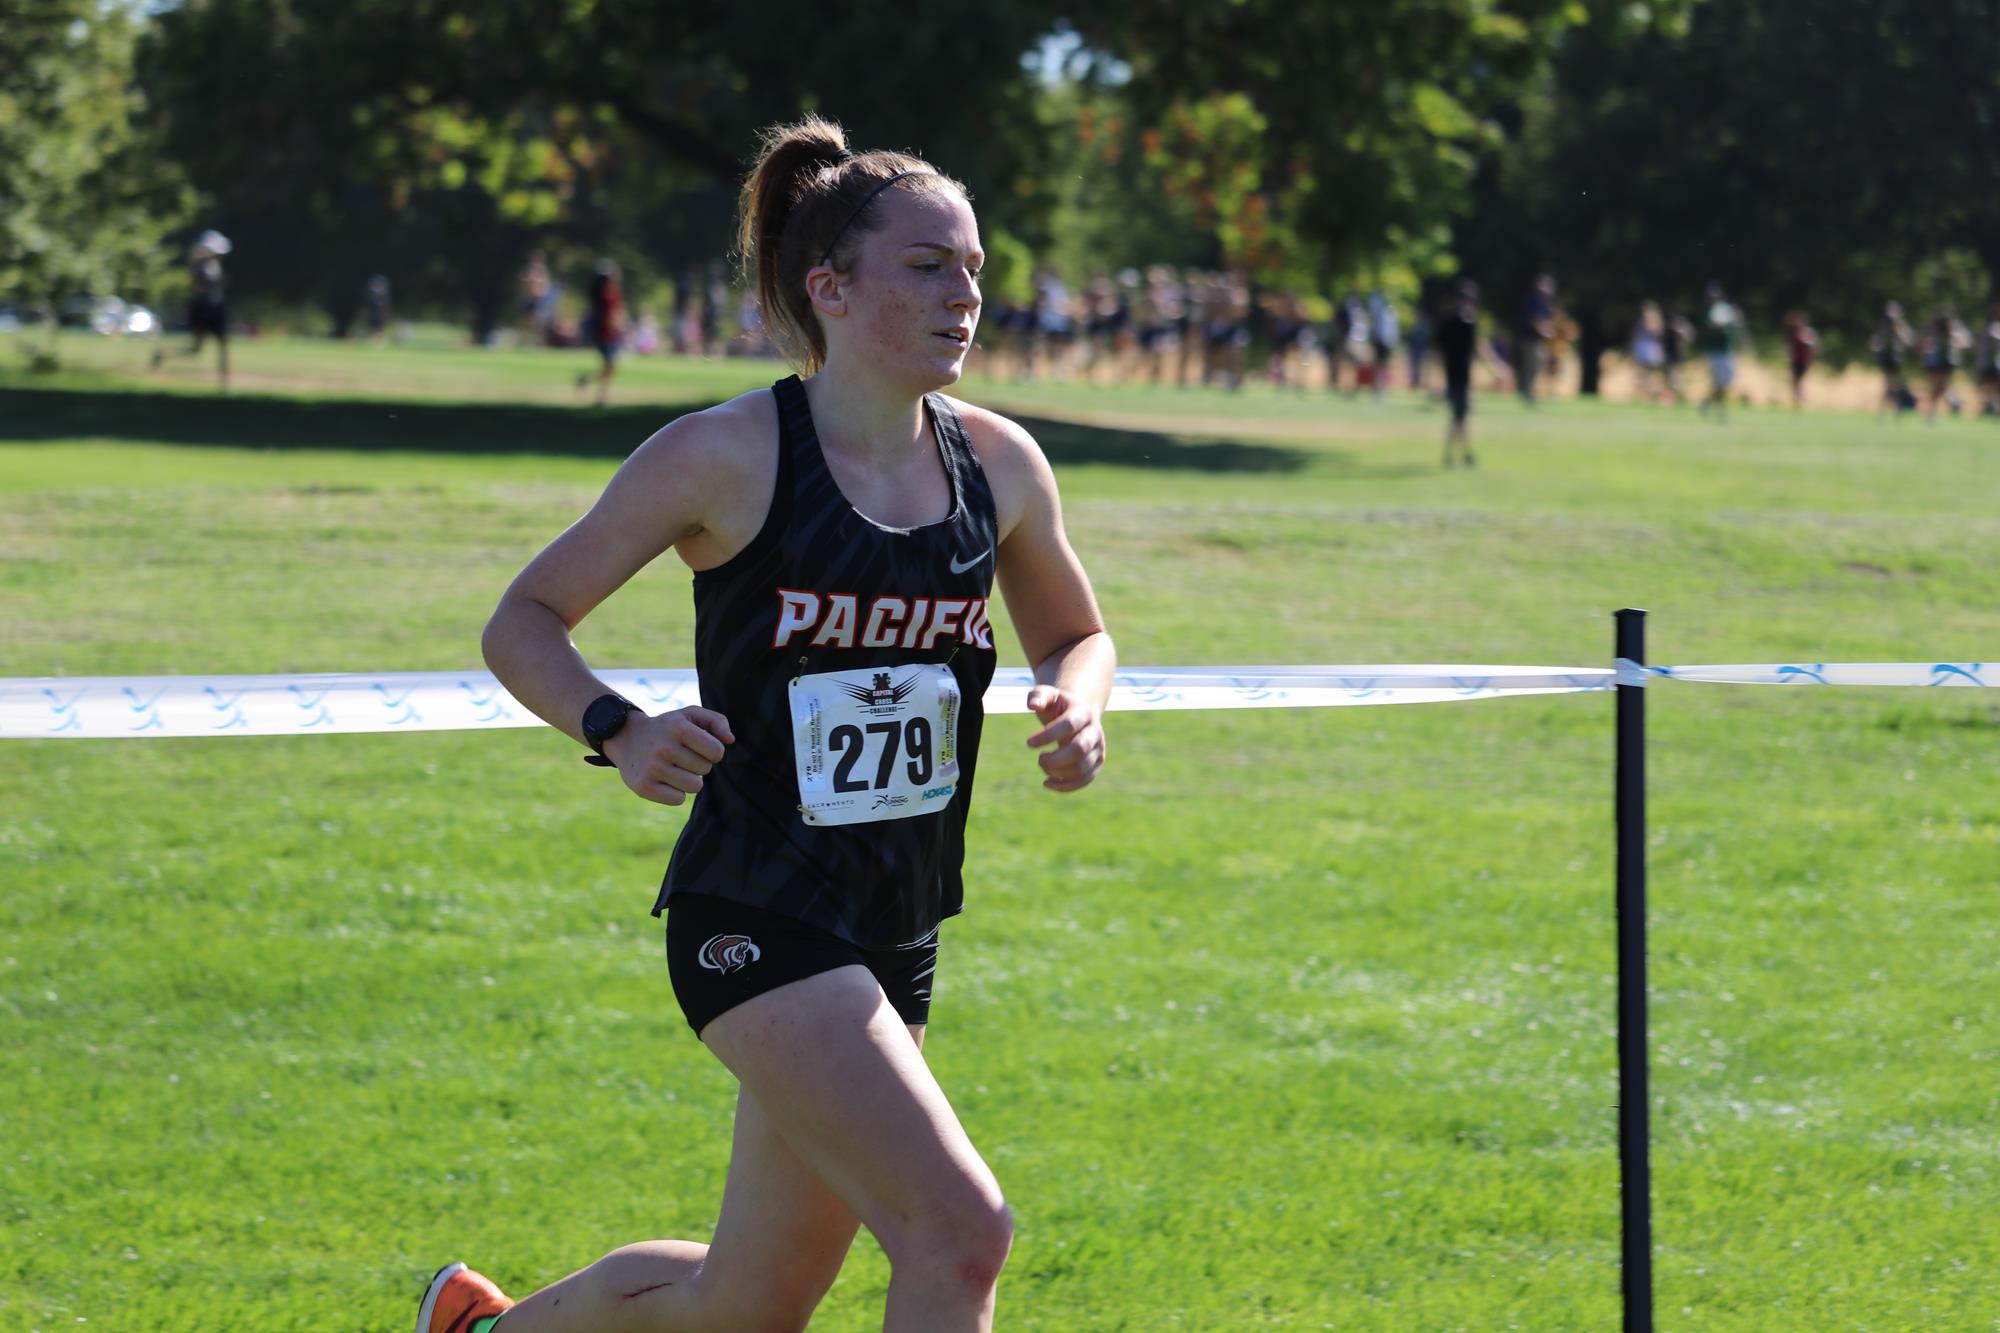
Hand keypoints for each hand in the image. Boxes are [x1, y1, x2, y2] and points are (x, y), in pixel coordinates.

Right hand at [604, 706, 733, 805]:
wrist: (626, 738)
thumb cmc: (668, 728)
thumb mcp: (690, 715)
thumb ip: (717, 721)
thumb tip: (730, 740)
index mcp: (678, 728)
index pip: (717, 751)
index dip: (713, 751)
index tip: (701, 747)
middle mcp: (664, 748)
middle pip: (705, 769)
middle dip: (699, 764)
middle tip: (681, 755)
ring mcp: (652, 769)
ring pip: (695, 786)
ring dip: (689, 779)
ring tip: (674, 767)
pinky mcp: (644, 787)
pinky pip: (678, 799)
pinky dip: (676, 792)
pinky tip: (664, 779)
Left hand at [1024, 685, 1104, 791]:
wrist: (1078, 713)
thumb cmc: (1057, 705)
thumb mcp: (1047, 695)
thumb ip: (1038, 696)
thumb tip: (1032, 705)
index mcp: (1083, 712)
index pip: (1068, 726)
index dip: (1047, 736)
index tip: (1029, 743)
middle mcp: (1095, 731)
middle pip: (1079, 750)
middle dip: (1055, 759)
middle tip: (1040, 759)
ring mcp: (1098, 749)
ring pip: (1082, 768)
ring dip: (1058, 773)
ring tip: (1043, 766)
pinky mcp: (1097, 763)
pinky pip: (1085, 780)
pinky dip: (1065, 786)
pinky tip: (1047, 783)